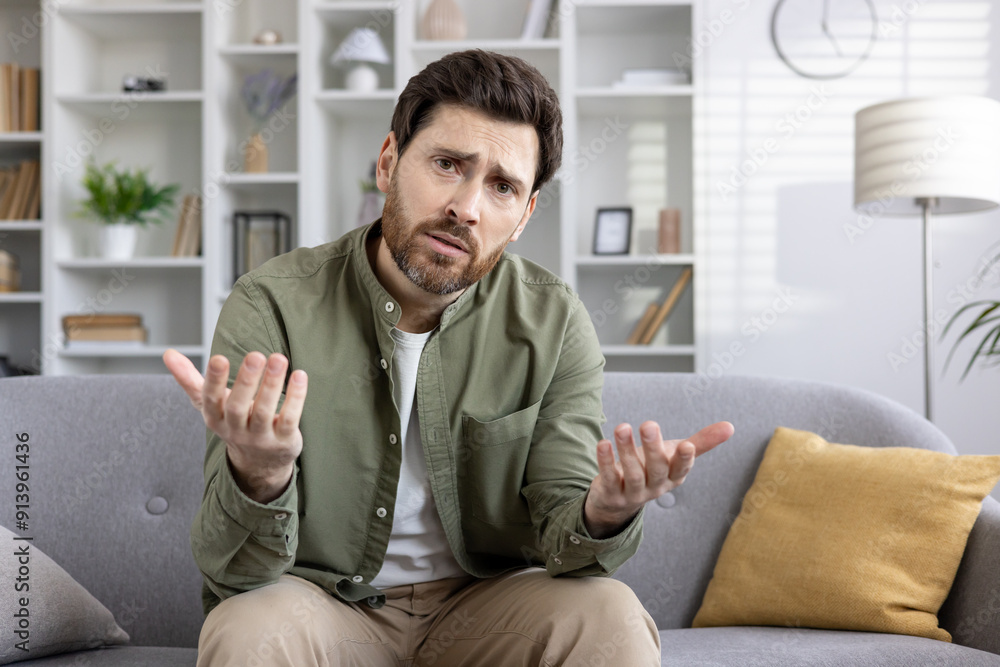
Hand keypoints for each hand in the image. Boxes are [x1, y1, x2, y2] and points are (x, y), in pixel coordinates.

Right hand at [163, 348, 307, 503]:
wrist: (259, 463)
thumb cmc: (234, 422)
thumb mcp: (210, 405)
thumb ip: (190, 379)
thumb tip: (168, 353)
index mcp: (215, 418)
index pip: (210, 400)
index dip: (214, 380)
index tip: (218, 358)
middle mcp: (235, 429)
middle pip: (238, 407)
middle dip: (246, 381)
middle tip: (256, 355)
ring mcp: (260, 437)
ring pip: (264, 412)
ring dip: (271, 385)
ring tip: (278, 358)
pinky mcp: (284, 440)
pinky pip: (289, 419)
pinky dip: (295, 398)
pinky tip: (299, 375)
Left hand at [583, 420, 734, 537]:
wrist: (619, 499)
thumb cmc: (653, 469)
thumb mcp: (676, 455)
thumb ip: (701, 442)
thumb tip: (731, 426)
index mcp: (673, 477)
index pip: (681, 469)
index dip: (685, 459)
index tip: (686, 445)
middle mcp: (655, 487)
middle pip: (656, 469)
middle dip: (653, 448)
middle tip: (649, 424)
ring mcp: (633, 494)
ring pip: (632, 474)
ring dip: (626, 450)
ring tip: (622, 427)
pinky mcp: (611, 494)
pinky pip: (609, 478)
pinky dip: (605, 462)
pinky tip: (603, 443)